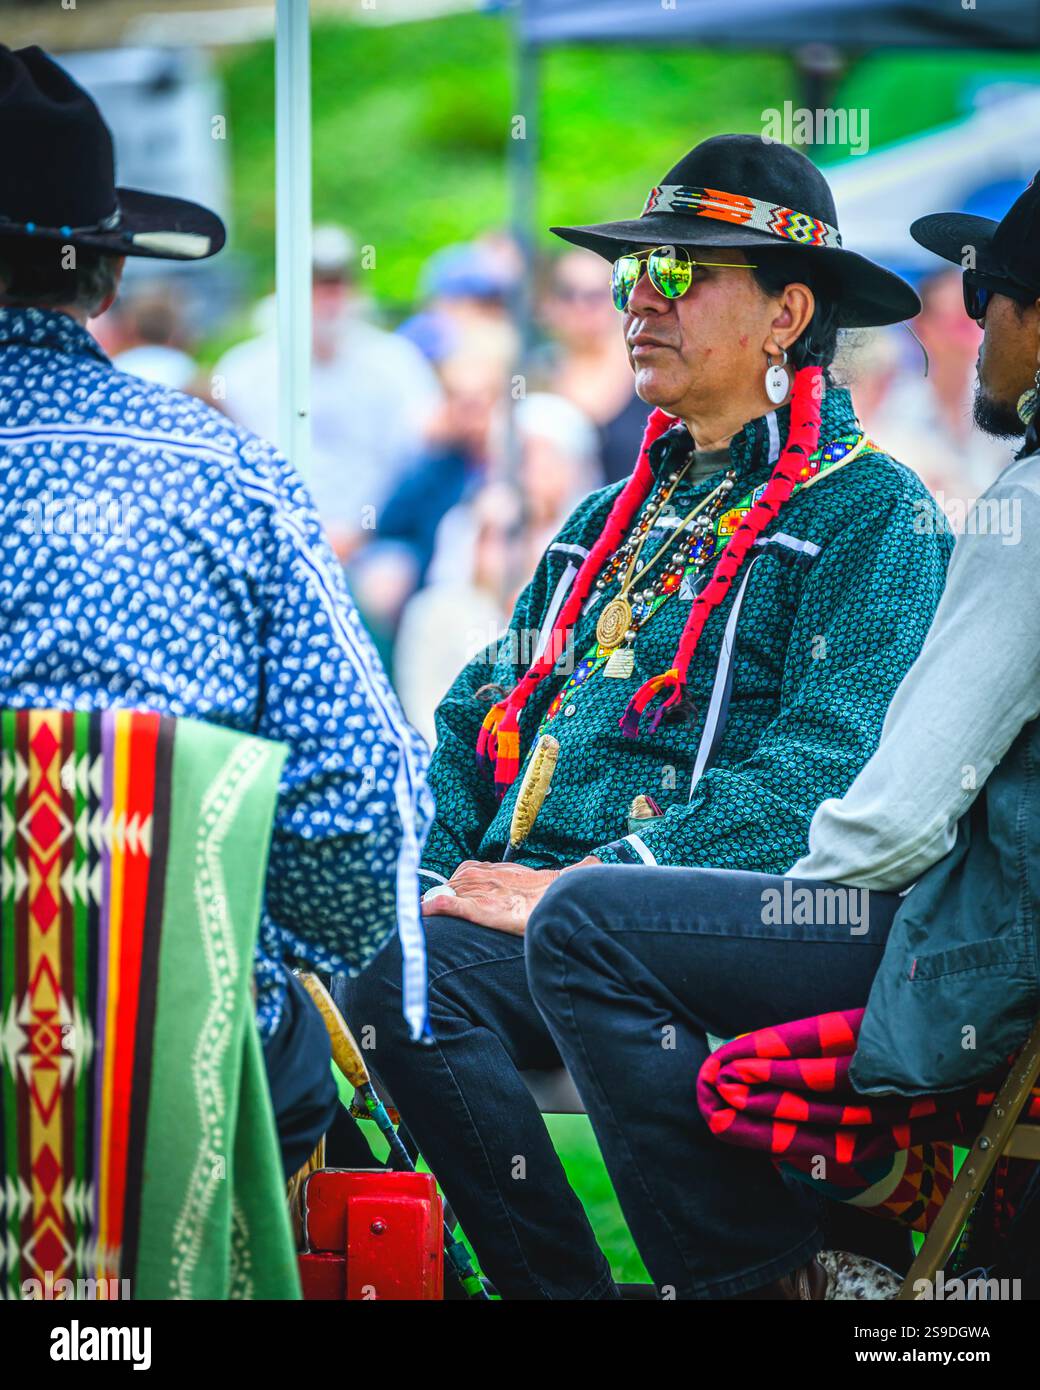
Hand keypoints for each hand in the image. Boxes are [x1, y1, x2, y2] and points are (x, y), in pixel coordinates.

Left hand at [422, 857, 601, 935]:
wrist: (567, 902)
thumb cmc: (565, 893)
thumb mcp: (566, 878)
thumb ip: (573, 869)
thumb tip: (596, 861)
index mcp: (502, 871)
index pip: (468, 872)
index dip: (456, 885)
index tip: (442, 897)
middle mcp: (488, 876)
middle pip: (453, 883)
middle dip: (439, 896)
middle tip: (423, 910)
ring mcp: (483, 891)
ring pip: (448, 892)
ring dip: (431, 903)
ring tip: (415, 914)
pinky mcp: (481, 908)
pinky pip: (451, 904)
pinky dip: (435, 907)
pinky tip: (423, 911)